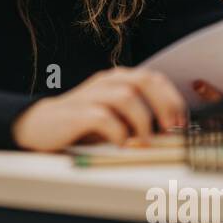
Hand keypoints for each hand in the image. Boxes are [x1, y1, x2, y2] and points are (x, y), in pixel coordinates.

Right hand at [11, 68, 186, 151]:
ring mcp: (91, 94)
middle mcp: (106, 81)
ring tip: (144, 142)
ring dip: (142, 121)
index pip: (154, 78)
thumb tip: (171, 131)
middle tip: (171, 129)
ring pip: (126, 96)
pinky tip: (120, 144)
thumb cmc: (82, 124)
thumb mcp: (114, 116)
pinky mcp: (78, 112)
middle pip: (144, 81)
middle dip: (164, 105)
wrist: (41, 126)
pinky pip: (104, 117)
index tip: (182, 122)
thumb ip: (138, 115)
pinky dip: (118, 132)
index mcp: (117, 79)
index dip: (173, 98)